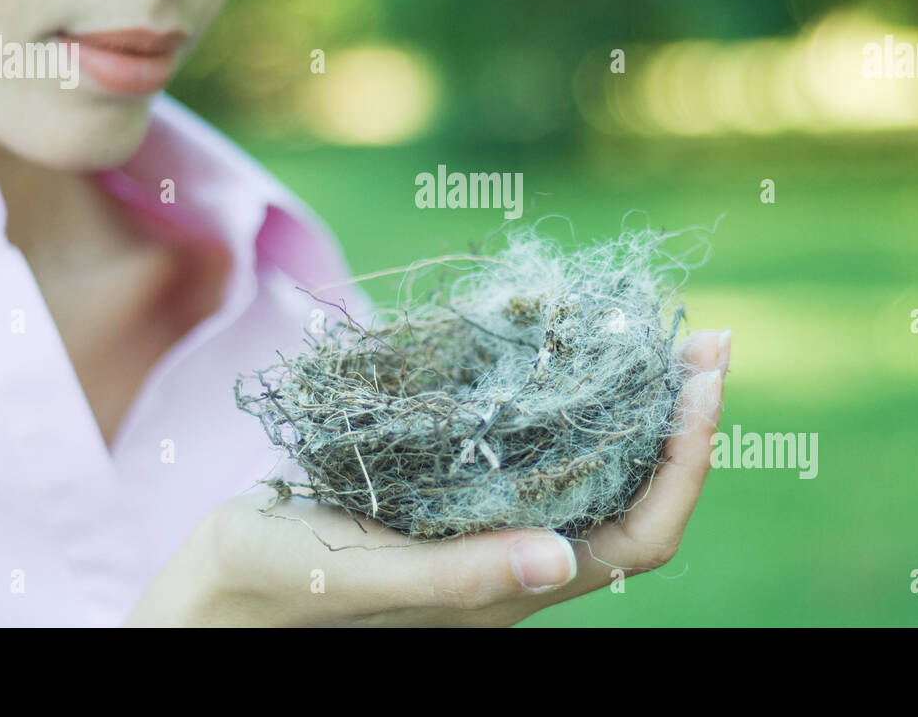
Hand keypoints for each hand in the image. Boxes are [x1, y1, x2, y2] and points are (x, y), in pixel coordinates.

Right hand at [123, 328, 729, 625]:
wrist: (210, 592)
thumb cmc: (274, 592)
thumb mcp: (360, 576)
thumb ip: (459, 575)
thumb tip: (563, 559)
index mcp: (512, 587)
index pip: (644, 535)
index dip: (689, 461)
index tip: (707, 375)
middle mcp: (514, 552)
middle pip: (631, 488)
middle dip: (672, 412)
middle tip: (696, 336)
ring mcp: (481, 519)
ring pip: (581, 459)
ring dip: (619, 395)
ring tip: (631, 326)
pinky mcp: (445, 489)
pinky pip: (521, 438)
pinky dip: (548, 387)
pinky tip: (540, 340)